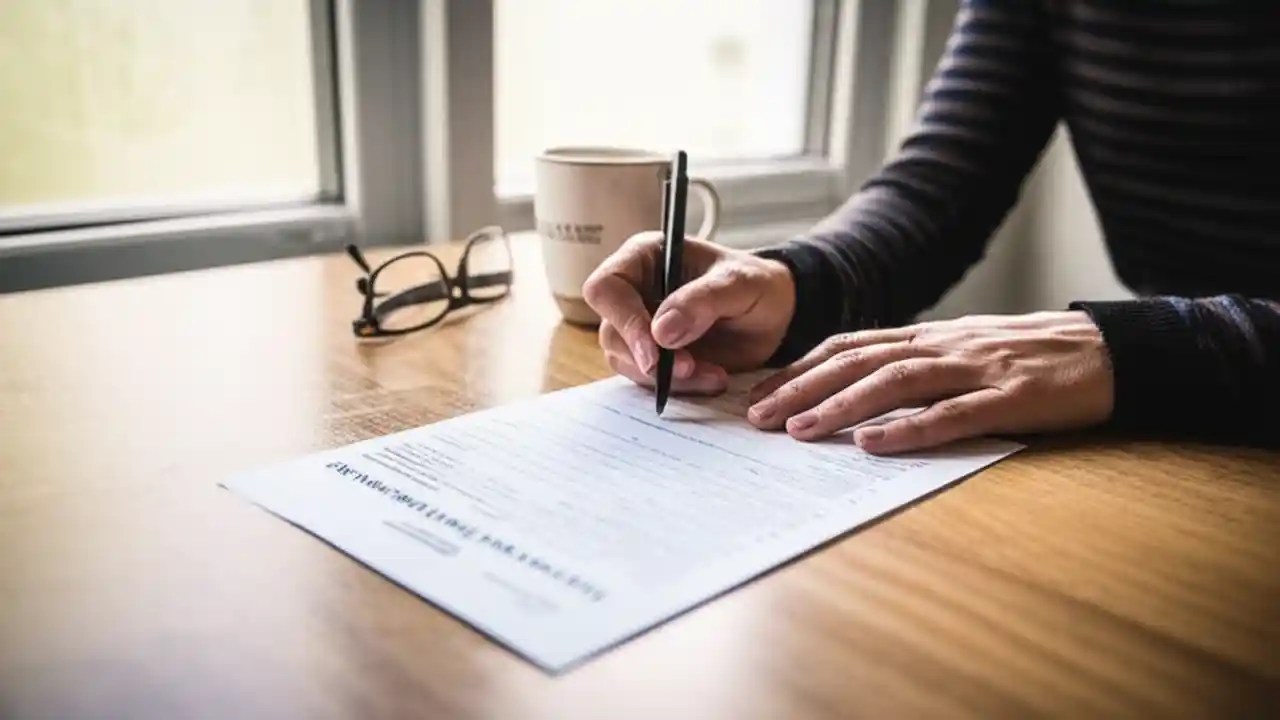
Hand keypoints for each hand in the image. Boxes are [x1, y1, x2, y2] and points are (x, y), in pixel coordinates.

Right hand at [583, 231, 795, 393]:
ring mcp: (640, 326)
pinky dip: (678, 387)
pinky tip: (712, 378)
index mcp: (646, 257)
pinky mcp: (652, 356)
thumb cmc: (757, 285)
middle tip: (688, 369)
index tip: (654, 350)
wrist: (775, 316)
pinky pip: (647, 379)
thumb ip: (702, 300)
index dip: (623, 320)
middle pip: (610, 331)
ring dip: (666, 377)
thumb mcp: (740, 284)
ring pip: (626, 361)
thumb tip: (660, 332)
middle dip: (646, 357)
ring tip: (713, 374)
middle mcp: (634, 290)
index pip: (606, 287)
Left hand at [746, 311, 1113, 452]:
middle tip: (758, 418)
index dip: (801, 367)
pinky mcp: (1010, 399)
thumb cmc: (1030, 356)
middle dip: (802, 388)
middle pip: (858, 362)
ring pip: (895, 383)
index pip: (849, 346)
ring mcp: (976, 369)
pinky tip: (875, 446)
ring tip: (800, 431)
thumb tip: (858, 393)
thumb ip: (916, 366)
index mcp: (929, 337)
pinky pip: (954, 415)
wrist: (1108, 350)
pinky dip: (911, 430)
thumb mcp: (964, 351)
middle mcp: (943, 346)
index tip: (761, 391)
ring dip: (842, 407)